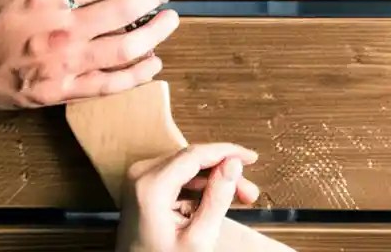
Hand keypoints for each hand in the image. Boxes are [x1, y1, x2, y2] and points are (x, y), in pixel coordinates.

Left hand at [118, 144, 261, 251]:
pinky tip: (215, 200)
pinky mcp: (143, 186)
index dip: (228, 152)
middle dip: (224, 172)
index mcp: (151, 187)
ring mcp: (140, 179)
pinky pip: (178, 176)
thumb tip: (234, 164)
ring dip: (214, 180)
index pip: (196, 154)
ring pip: (188, 167)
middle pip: (193, 160)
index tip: (250, 158)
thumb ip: (218, 198)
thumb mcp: (199, 237)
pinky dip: (199, 187)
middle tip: (248, 191)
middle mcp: (141, 176)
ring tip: (239, 198)